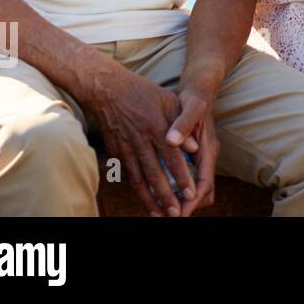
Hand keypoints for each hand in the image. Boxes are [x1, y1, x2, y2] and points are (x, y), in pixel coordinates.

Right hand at [83, 64, 197, 216]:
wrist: (107, 89)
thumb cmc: (144, 93)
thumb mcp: (169, 101)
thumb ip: (183, 125)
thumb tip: (196, 148)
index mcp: (156, 126)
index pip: (172, 156)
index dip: (181, 176)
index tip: (190, 193)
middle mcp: (140, 139)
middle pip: (154, 172)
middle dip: (166, 195)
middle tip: (176, 213)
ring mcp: (125, 147)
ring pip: (138, 178)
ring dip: (150, 198)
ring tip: (160, 215)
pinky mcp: (115, 151)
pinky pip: (127, 174)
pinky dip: (136, 189)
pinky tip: (145, 200)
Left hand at [166, 85, 219, 216]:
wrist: (200, 91)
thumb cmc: (195, 99)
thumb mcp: (190, 108)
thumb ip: (183, 124)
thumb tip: (172, 141)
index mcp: (208, 150)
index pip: (204, 184)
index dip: (192, 201)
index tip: (179, 214)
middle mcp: (207, 157)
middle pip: (203, 192)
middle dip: (187, 207)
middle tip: (167, 216)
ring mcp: (201, 158)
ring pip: (197, 189)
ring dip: (183, 201)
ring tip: (162, 210)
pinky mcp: (194, 157)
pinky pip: (190, 181)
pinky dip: (178, 190)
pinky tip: (161, 192)